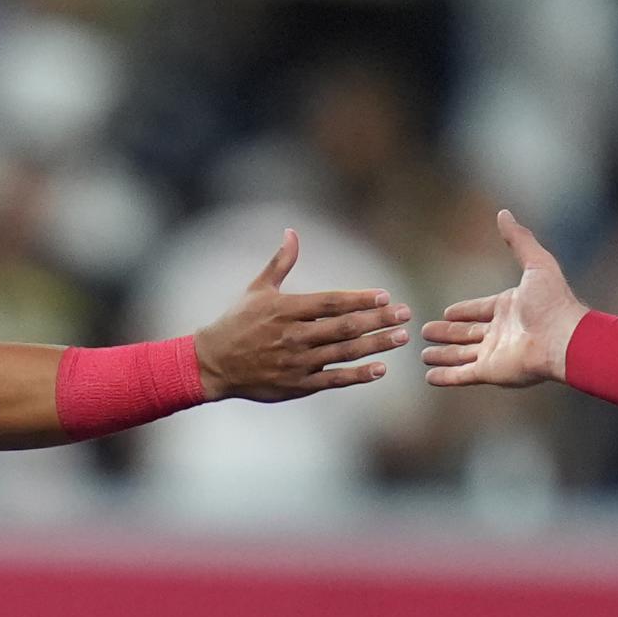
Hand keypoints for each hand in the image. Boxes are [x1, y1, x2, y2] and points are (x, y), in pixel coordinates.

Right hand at [196, 229, 410, 402]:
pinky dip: (358, 375)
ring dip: (375, 345)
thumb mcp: (258, 289)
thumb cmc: (237, 322)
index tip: (384, 295)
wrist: (212, 363)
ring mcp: (297, 362)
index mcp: (286, 309)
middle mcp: (294, 335)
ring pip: (343, 353)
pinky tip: (380, 369)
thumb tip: (292, 232)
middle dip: (377, 320)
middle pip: (343, 327)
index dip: (358, 299)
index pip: (330, 302)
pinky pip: (333, 380)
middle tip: (405, 314)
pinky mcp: (298, 385)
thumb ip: (281, 262)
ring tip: (400, 337)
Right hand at [421, 210, 588, 387]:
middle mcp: (500, 332)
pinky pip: (462, 375)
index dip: (462, 311)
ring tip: (423, 353)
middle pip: (467, 333)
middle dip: (447, 332)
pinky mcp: (490, 371)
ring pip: (461, 355)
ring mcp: (495, 353)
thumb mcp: (536, 262)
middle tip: (425, 330)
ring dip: (443, 355)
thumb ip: (519, 239)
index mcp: (509, 308)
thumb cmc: (553, 301)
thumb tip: (504, 212)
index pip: (479, 309)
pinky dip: (445, 377)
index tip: (447, 312)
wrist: (564, 339)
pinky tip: (429, 376)